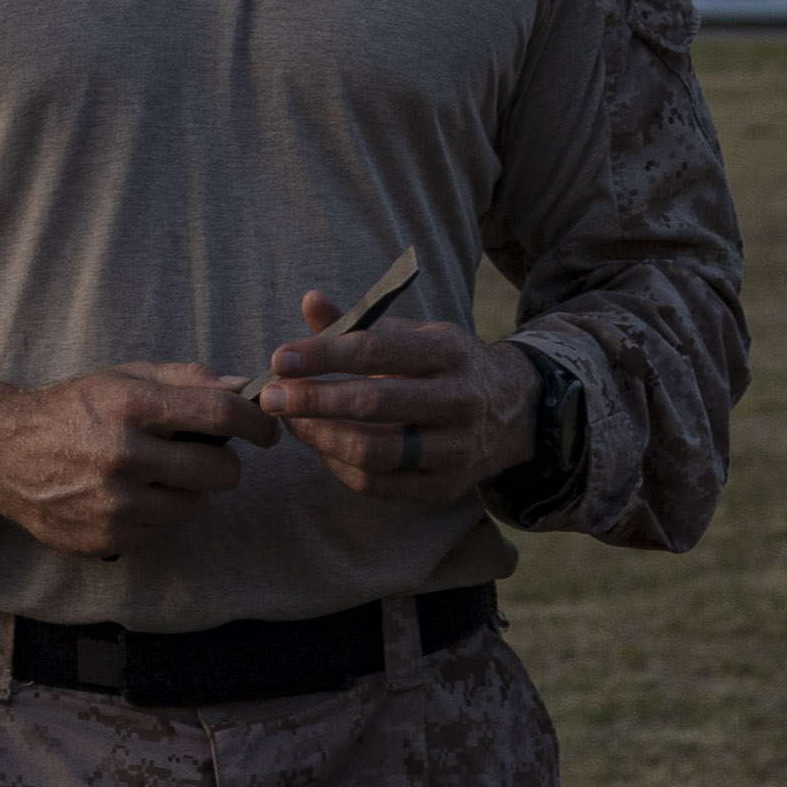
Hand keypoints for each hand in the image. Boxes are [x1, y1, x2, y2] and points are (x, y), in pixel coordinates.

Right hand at [0, 362, 277, 559]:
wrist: (4, 454)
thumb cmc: (72, 409)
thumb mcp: (122, 377)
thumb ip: (185, 379)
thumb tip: (243, 386)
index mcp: (130, 406)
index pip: (221, 415)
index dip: (256, 423)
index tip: (265, 429)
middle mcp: (124, 456)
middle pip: (220, 473)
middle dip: (225, 464)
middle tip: (209, 456)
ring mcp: (115, 504)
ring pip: (196, 507)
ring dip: (190, 492)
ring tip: (160, 475)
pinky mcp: (108, 539)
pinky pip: (163, 530)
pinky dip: (158, 513)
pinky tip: (130, 495)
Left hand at [261, 298, 532, 504]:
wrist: (515, 412)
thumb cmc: (447, 367)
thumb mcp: (416, 337)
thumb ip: (360, 325)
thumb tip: (310, 301)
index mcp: (448, 351)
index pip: (376, 350)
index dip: (324, 355)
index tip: (280, 358)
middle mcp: (458, 399)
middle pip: (374, 403)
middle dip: (314, 401)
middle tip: (270, 398)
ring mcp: (456, 448)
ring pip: (374, 451)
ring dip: (322, 438)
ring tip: (293, 423)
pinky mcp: (447, 486)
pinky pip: (379, 484)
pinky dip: (340, 467)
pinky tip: (322, 448)